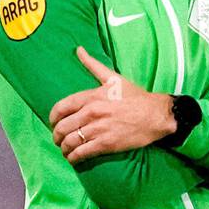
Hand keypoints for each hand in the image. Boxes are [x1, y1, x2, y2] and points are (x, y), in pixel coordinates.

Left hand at [49, 47, 174, 162]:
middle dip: (56, 135)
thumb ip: (92, 65)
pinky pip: (82, 153)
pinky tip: (73, 158)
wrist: (156, 115)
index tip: (53, 123)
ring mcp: (98, 129)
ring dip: (64, 148)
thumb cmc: (134, 96)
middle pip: (62, 127)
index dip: (52, 118)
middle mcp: (91, 112)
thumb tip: (78, 50)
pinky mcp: (106, 144)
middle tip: (58, 139)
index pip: (60, 108)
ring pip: (70, 142)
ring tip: (65, 150)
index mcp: (91, 96)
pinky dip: (74, 158)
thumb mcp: (112, 78)